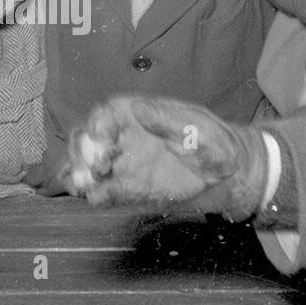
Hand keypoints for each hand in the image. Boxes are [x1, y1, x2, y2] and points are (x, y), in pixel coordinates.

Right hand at [63, 95, 267, 221]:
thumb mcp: (197, 128)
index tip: (101, 140)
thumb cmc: (214, 143)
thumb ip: (168, 120)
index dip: (97, 125)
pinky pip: (100, 188)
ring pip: (85, 163)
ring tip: (82, 185)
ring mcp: (120, 162)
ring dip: (78, 172)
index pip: (105, 114)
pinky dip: (90, 192)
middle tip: (95, 168)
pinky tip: (92, 196)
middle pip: (86, 137)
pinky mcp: (125, 187)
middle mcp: (120, 136)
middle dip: (83, 151)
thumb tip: (138, 107)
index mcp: (134, 114)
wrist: (227, 175)